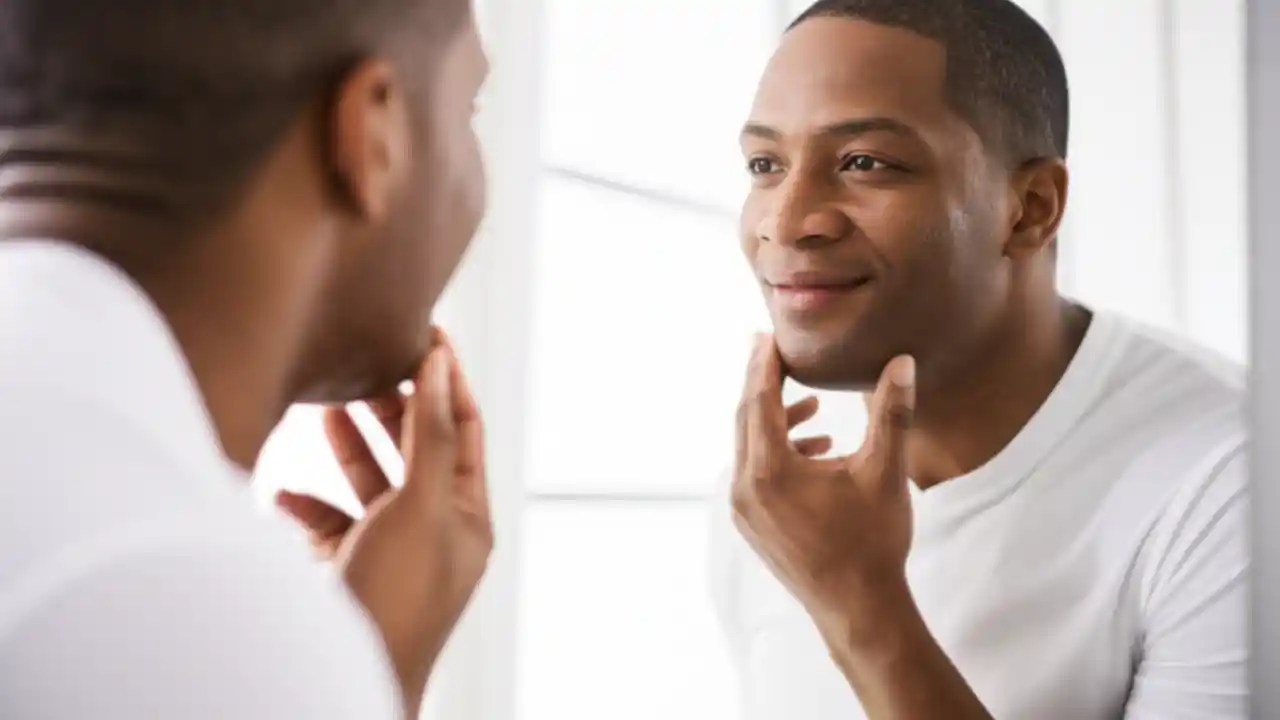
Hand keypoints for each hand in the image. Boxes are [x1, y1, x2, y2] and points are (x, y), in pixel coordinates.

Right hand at [275, 331, 491, 715]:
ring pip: (369, 482)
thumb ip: (429, 435)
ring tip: (320, 408)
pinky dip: (307, 504)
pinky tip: (282, 494)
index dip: (447, 380)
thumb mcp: (421, 506)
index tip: (427, 333)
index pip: (462, 429)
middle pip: (414, 449)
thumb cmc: (397, 597)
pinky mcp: (348, 570)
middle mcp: (433, 529)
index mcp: (465, 514)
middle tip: (362, 364)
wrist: (349, 678)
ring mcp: (389, 550)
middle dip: (388, 407)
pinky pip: (330, 523)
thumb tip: (441, 366)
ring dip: (346, 447)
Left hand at [731, 334, 916, 648]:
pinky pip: (755, 473)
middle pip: (747, 419)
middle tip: (776, 352)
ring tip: (816, 411)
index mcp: (768, 472)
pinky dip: (779, 453)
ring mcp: (743, 510)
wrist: (859, 610)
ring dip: (778, 423)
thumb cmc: (872, 543)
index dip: (764, 364)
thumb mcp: (883, 472)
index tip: (768, 334)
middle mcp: (744, 489)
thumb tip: (902, 362)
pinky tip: (818, 451)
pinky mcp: (752, 524)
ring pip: (751, 447)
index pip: (759, 400)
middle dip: (764, 385)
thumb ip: (890, 413)